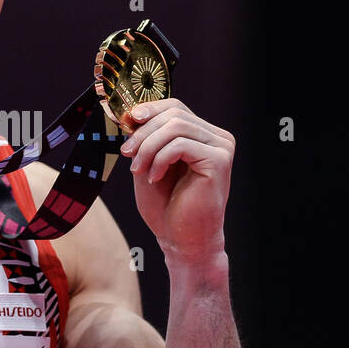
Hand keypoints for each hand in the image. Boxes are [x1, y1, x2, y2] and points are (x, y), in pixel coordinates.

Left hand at [119, 98, 233, 263]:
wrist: (181, 240)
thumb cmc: (166, 205)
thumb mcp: (148, 163)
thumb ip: (145, 138)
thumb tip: (133, 113)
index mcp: (203, 135)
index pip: (175, 107)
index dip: (148, 110)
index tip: (126, 124)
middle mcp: (217, 137)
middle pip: (174, 114)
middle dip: (143, 133)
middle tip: (126, 154)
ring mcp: (221, 148)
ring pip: (175, 127)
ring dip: (148, 148)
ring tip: (138, 169)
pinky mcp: (218, 161)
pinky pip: (179, 145)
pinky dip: (160, 160)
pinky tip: (154, 178)